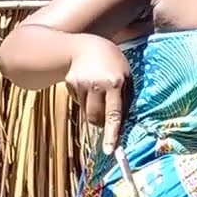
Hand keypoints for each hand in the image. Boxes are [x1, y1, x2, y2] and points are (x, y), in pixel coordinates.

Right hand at [64, 35, 132, 153]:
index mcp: (115, 83)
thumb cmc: (113, 63)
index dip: (112, 134)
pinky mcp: (70, 83)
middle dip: (101, 123)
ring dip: (93, 110)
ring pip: (87, 113)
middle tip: (105, 117)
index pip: (114, 114)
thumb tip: (121, 126)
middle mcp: (97, 85)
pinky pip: (79, 102)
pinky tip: (88, 85)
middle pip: (96, 119)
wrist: (86, 46)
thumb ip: (125, 99)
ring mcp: (81, 84)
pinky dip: (84, 100)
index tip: (110, 150)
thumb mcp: (126, 76)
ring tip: (98, 92)